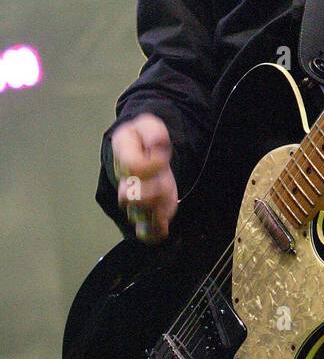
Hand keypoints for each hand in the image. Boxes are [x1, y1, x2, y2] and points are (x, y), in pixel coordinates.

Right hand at [111, 113, 178, 244]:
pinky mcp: (148, 213)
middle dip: (152, 192)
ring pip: (137, 215)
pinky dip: (154, 232)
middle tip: (163, 181)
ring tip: (164, 200)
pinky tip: (164, 226)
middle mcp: (125, 183)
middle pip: (130, 197)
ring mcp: (135, 200)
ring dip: (154, 212)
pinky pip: (145, 231)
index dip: (154, 164)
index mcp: (123, 158)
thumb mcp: (149, 126)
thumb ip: (153, 131)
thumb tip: (156, 145)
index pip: (135, 167)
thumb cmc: (144, 140)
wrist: (143, 152)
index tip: (164, 157)